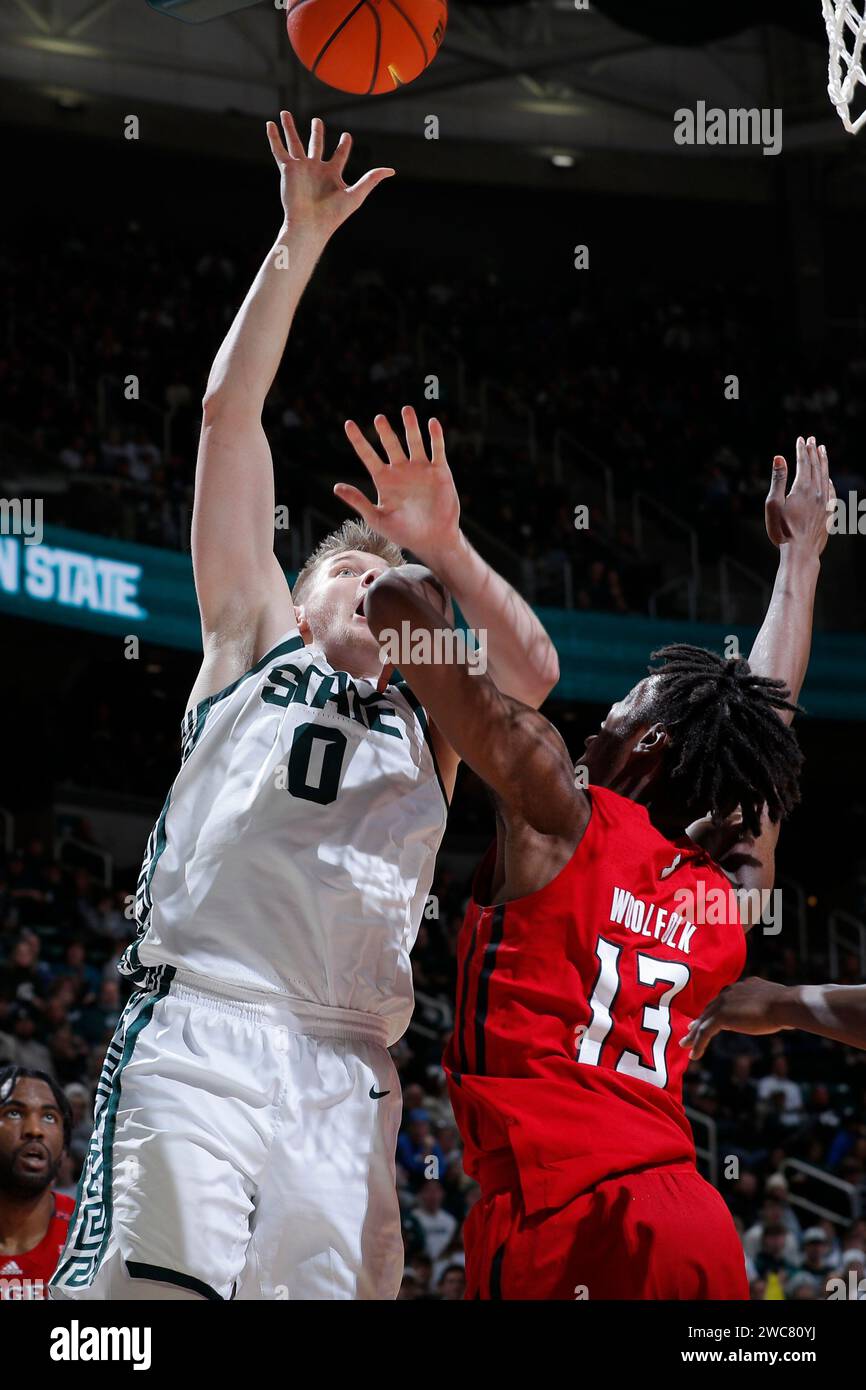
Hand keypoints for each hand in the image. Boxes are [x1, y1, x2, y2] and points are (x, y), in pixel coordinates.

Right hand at [266, 112, 393, 236]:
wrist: (310, 225)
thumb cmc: (333, 214)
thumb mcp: (356, 194)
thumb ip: (371, 179)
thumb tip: (391, 170)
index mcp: (332, 174)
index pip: (339, 155)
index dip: (343, 145)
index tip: (346, 136)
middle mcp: (316, 169)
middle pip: (316, 145)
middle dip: (317, 132)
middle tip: (317, 121)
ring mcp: (301, 168)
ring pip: (295, 142)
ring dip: (289, 128)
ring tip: (285, 113)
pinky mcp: (288, 170)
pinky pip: (279, 150)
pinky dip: (274, 137)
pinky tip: (269, 124)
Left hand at [336, 407, 460, 564]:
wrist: (433, 540)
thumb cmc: (404, 533)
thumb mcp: (377, 518)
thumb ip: (358, 501)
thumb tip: (336, 487)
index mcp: (384, 480)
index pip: (368, 455)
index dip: (358, 440)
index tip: (348, 424)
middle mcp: (401, 470)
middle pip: (391, 444)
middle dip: (385, 431)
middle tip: (379, 418)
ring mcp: (420, 469)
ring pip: (414, 441)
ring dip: (410, 426)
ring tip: (406, 410)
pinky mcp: (439, 471)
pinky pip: (436, 449)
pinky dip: (435, 436)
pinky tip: (432, 423)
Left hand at [680, 976, 792, 1060]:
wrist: (784, 1004)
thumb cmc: (787, 1006)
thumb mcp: (774, 1003)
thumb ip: (768, 1007)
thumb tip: (779, 1016)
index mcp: (742, 987)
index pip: (723, 1000)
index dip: (714, 1011)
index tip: (707, 1018)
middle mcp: (730, 992)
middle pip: (709, 1009)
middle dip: (699, 1021)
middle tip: (690, 1031)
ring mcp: (724, 1003)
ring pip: (703, 1021)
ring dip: (694, 1035)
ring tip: (685, 1045)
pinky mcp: (721, 1016)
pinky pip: (705, 1033)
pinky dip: (698, 1044)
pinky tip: (694, 1056)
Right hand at [765, 436, 834, 557]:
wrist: (800, 552)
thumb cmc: (782, 530)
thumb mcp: (773, 504)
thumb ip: (778, 479)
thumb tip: (779, 457)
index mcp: (802, 488)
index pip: (803, 462)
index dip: (802, 449)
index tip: (801, 439)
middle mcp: (817, 492)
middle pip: (816, 466)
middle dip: (813, 451)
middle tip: (812, 440)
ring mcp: (825, 503)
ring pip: (826, 476)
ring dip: (823, 462)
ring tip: (822, 451)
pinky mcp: (828, 513)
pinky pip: (831, 492)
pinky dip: (829, 481)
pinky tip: (828, 479)